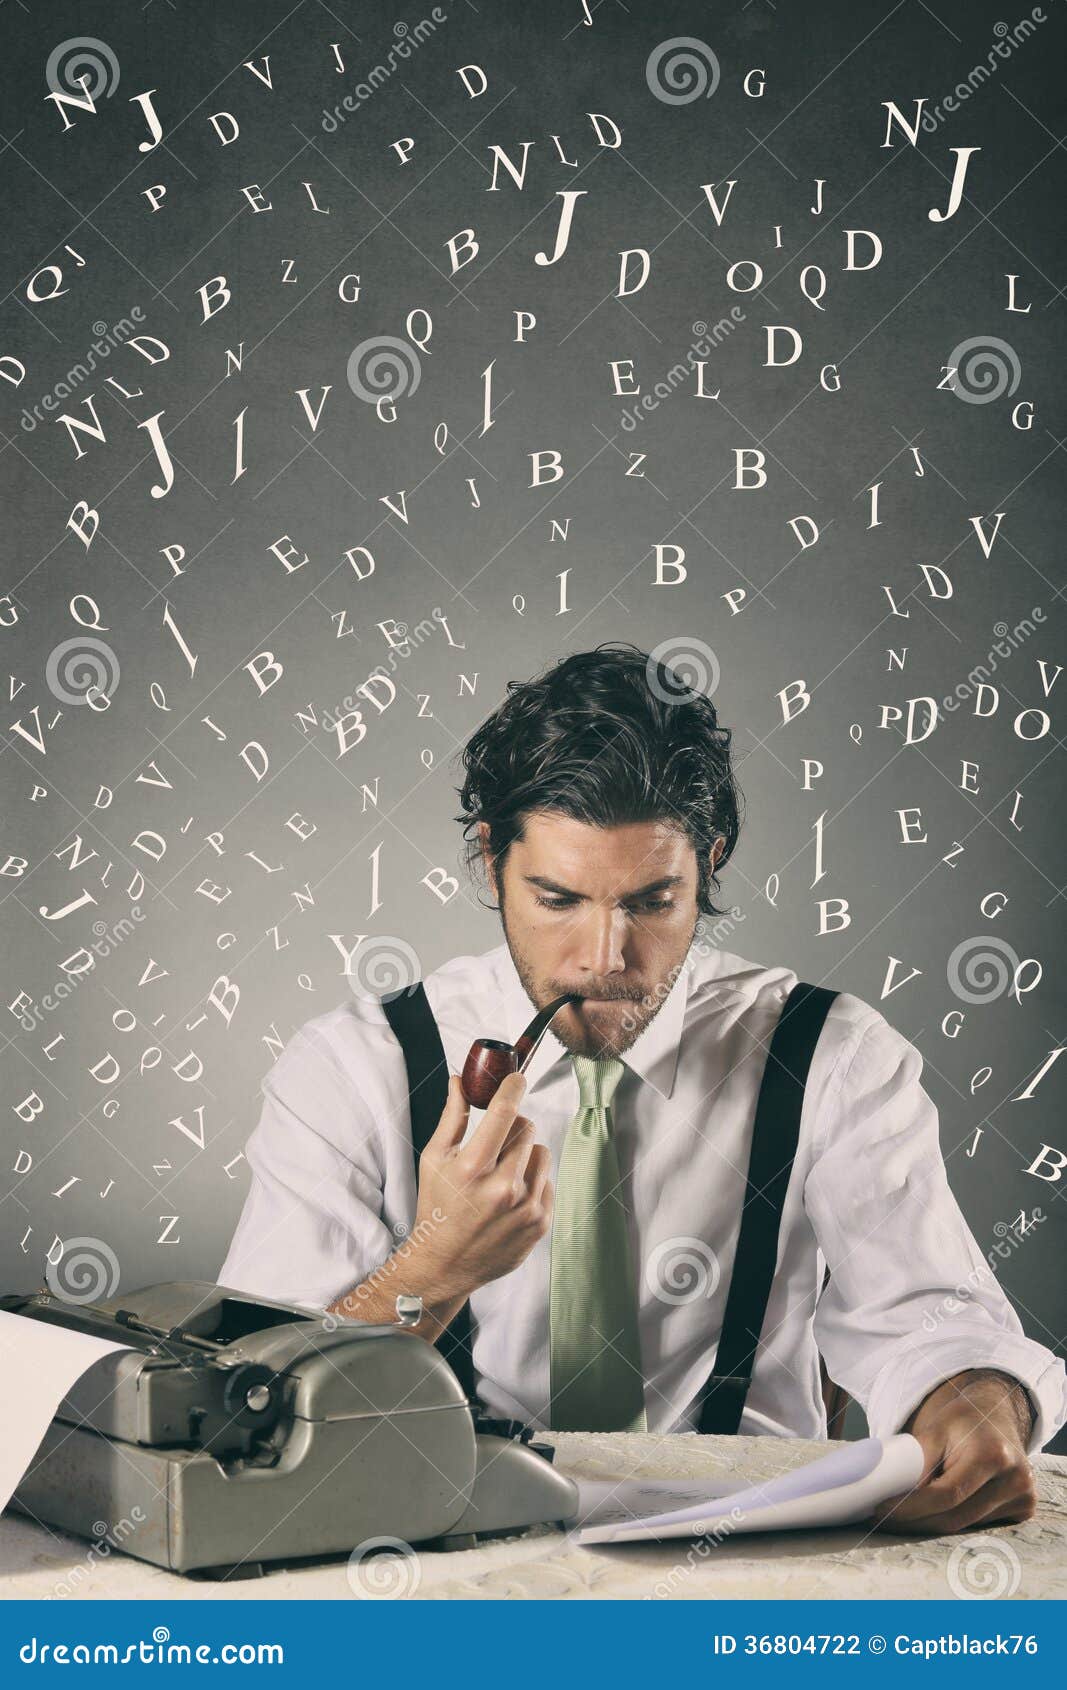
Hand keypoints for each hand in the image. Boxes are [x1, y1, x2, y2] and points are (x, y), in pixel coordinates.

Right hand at [405, 1070, 552, 1301]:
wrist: (444, 1265)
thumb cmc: (436, 1208)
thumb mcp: (434, 1160)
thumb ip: (452, 1118)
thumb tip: (460, 1081)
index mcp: (473, 1168)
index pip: (505, 1112)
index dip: (513, 1087)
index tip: (517, 1076)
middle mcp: (503, 1188)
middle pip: (526, 1128)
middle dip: (512, 1126)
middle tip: (495, 1141)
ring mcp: (525, 1208)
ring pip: (541, 1152)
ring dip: (524, 1154)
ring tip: (501, 1173)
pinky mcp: (540, 1223)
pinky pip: (546, 1181)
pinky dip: (531, 1182)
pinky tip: (509, 1197)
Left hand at [869, 1369, 1037, 1535]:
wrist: (995, 1414)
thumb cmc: (962, 1421)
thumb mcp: (935, 1429)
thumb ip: (917, 1461)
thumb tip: (891, 1494)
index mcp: (993, 1454)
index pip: (946, 1494)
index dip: (911, 1507)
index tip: (881, 1510)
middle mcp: (1016, 1479)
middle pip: (955, 1517)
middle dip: (914, 1521)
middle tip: (883, 1519)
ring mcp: (1024, 1497)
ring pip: (964, 1526)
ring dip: (929, 1525)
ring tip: (899, 1516)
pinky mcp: (1024, 1509)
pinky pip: (978, 1525)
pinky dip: (951, 1521)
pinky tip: (930, 1515)